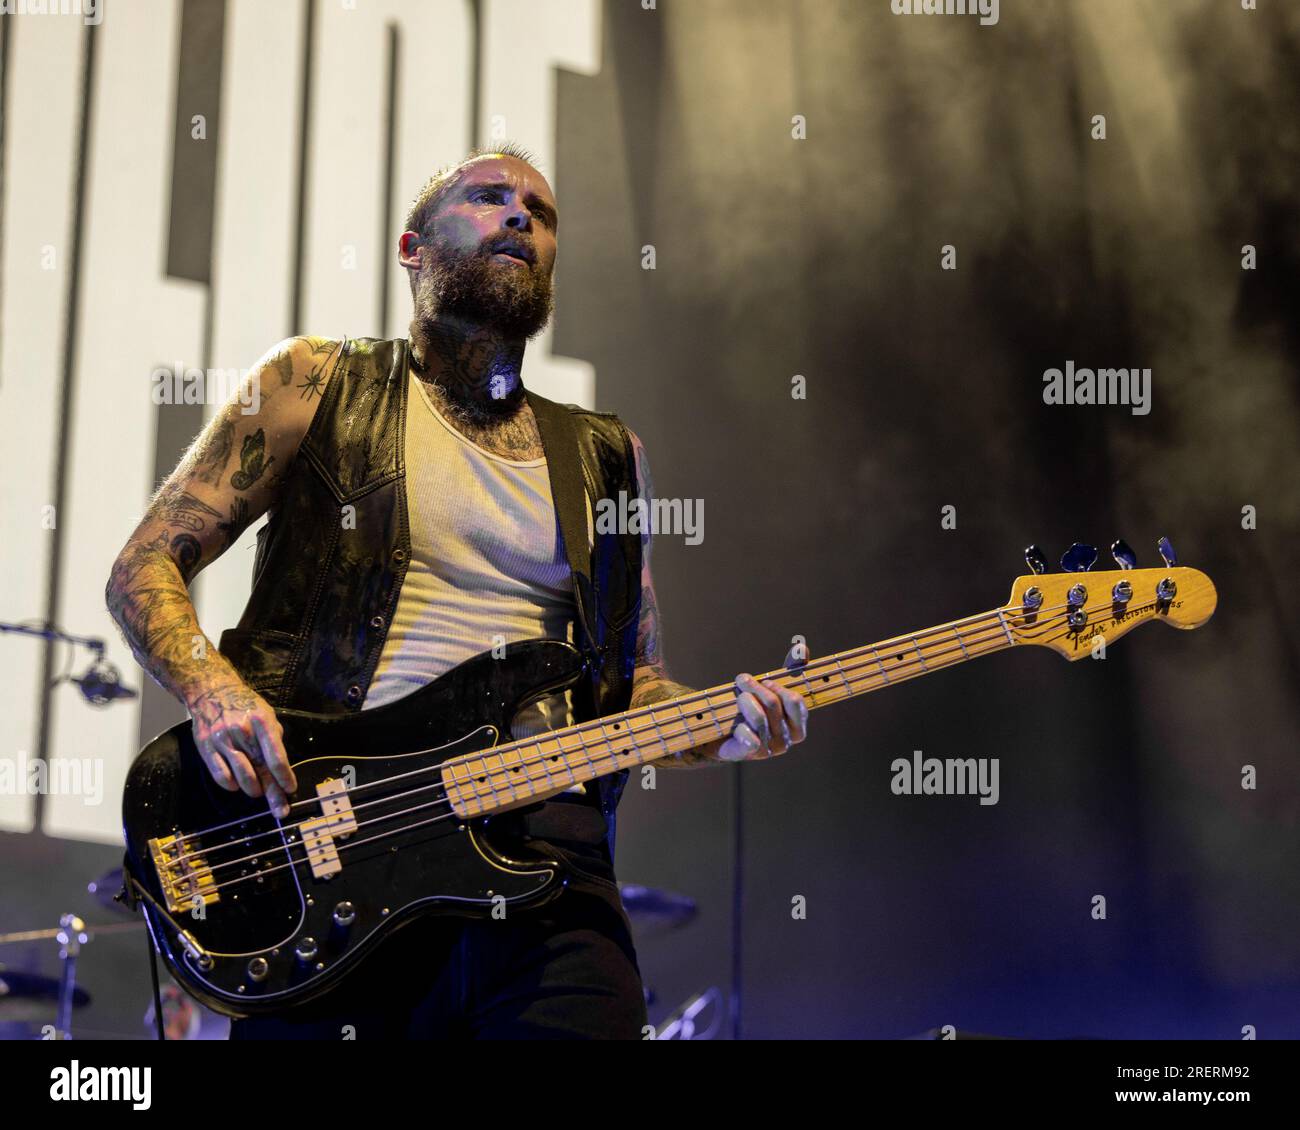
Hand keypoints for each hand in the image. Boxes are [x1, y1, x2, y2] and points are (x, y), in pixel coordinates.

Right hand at [187, 680, 296, 817]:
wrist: (211, 692)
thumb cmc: (245, 705)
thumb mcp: (267, 714)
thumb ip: (274, 739)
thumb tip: (281, 768)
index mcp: (262, 722)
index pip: (276, 756)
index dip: (285, 777)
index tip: (291, 789)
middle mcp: (242, 731)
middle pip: (260, 769)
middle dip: (273, 793)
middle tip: (281, 808)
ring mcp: (222, 740)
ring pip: (241, 776)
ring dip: (253, 790)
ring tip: (258, 792)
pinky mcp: (206, 747)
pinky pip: (220, 775)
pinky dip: (231, 785)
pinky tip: (237, 786)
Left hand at [717, 644, 809, 762]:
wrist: (721, 735)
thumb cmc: (749, 710)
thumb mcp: (768, 690)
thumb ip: (790, 670)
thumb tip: (802, 648)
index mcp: (796, 728)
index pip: (795, 702)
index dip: (778, 687)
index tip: (766, 681)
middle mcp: (786, 741)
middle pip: (773, 704)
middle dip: (755, 687)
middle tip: (742, 679)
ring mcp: (769, 750)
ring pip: (760, 718)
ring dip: (745, 700)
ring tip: (738, 696)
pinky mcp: (751, 754)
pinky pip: (748, 736)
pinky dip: (740, 726)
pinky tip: (736, 724)